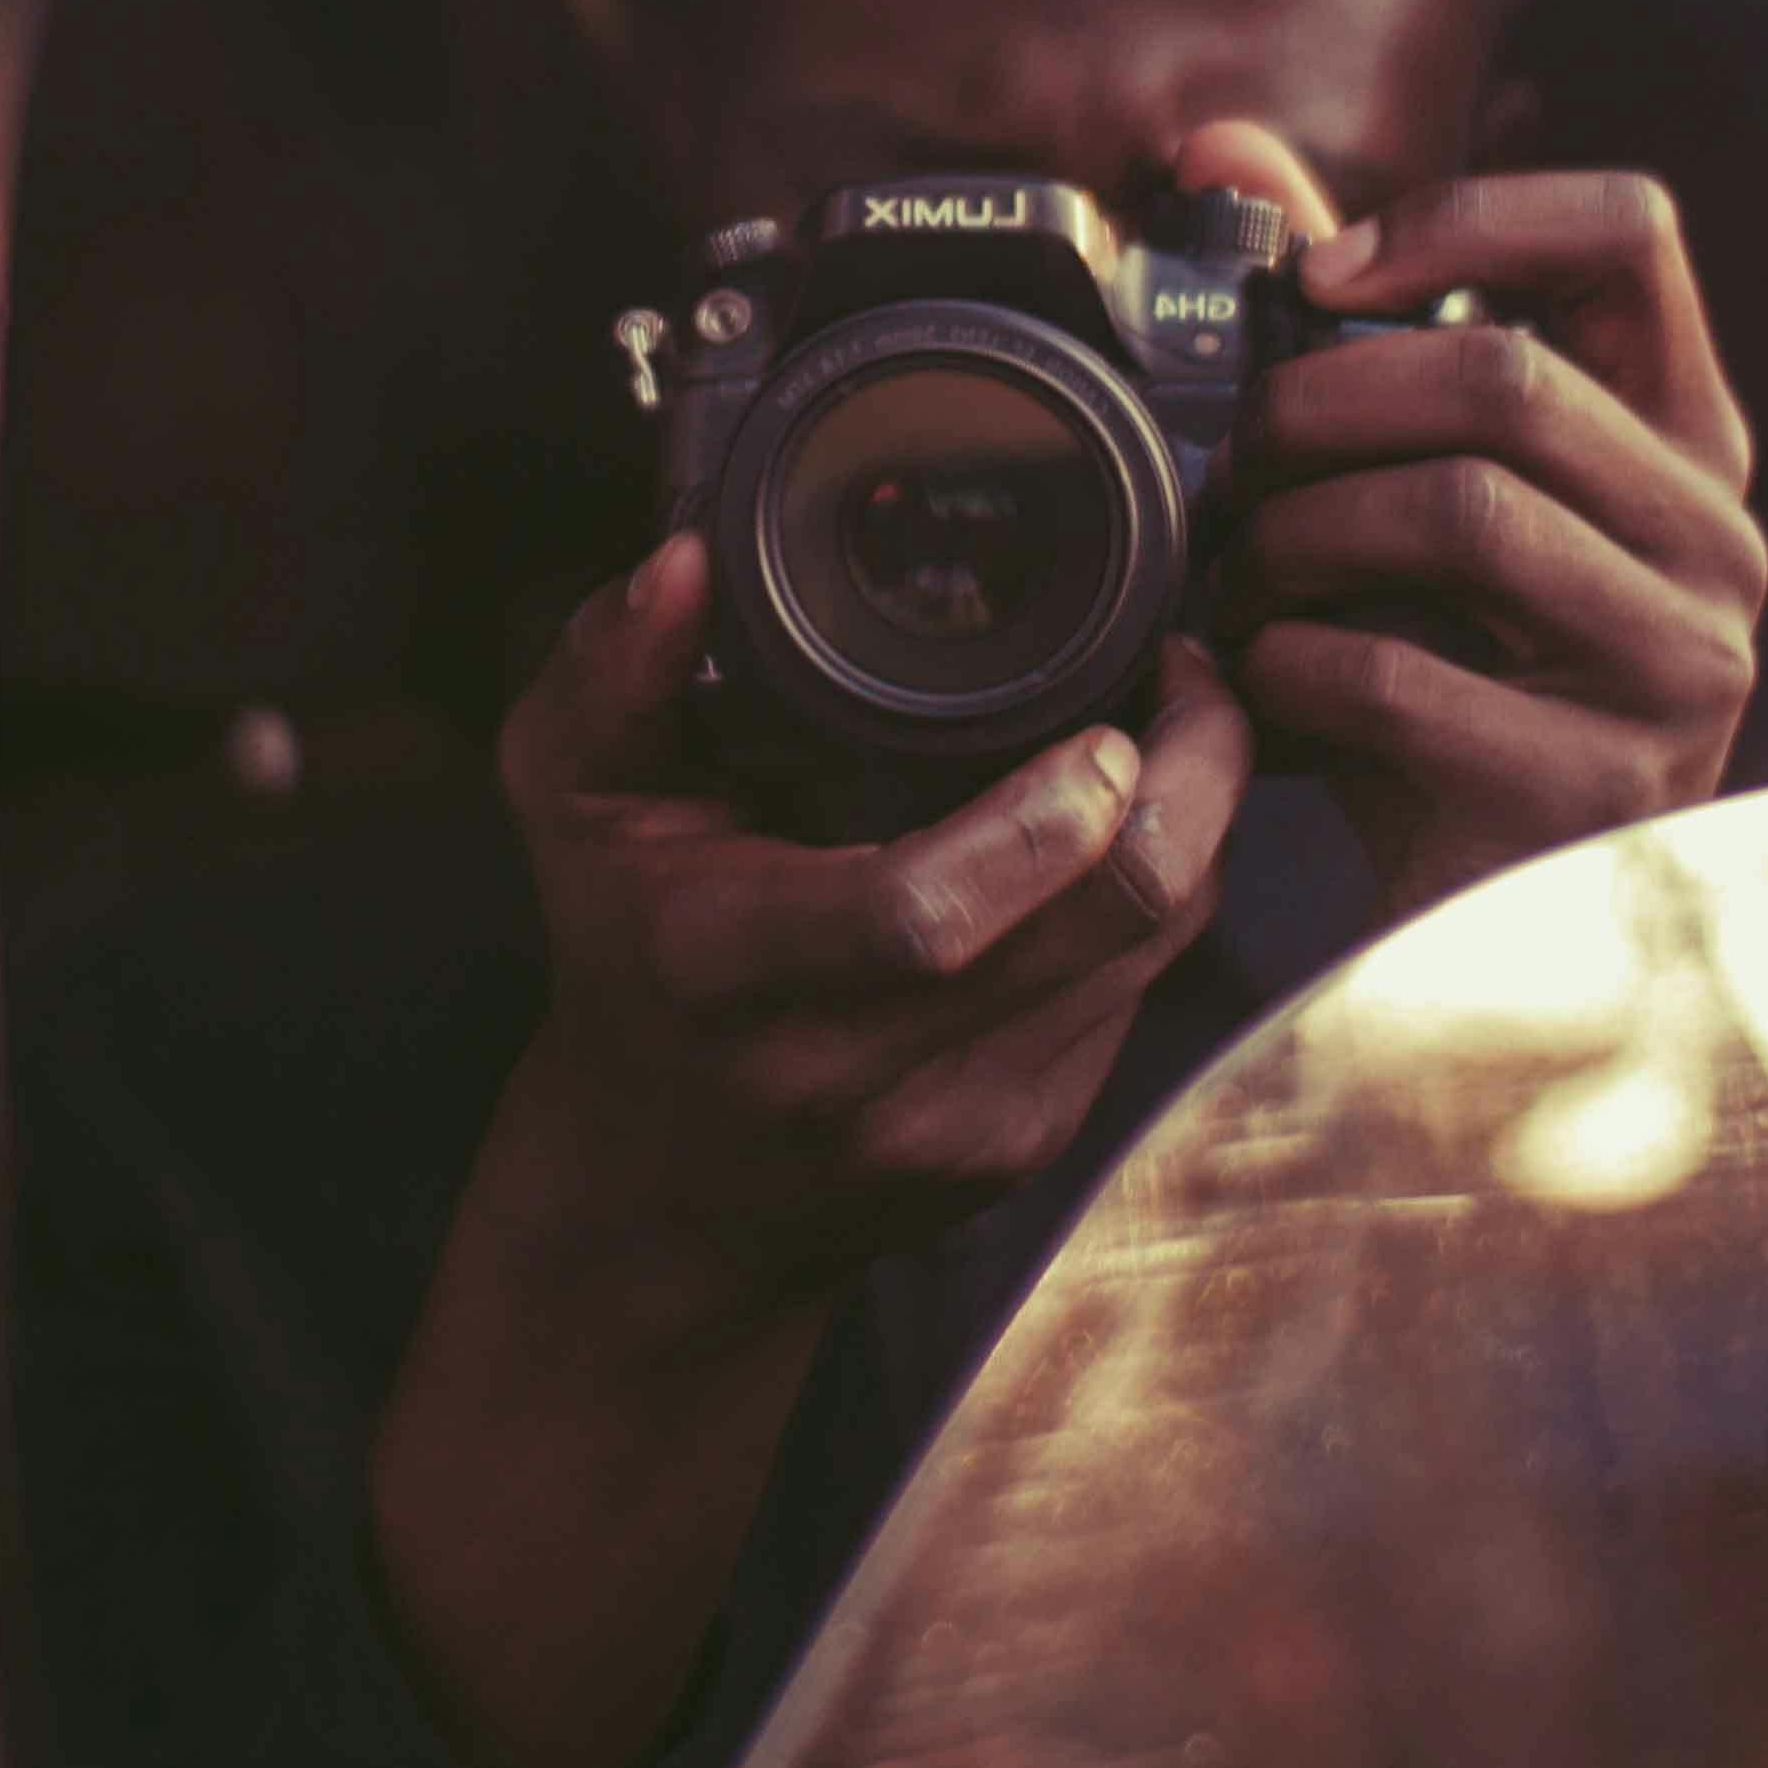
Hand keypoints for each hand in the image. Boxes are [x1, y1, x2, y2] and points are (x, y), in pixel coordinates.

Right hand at [490, 526, 1254, 1328]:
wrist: (664, 1204)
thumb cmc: (627, 968)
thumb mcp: (574, 806)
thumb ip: (612, 674)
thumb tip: (687, 562)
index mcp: (732, 970)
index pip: (919, 913)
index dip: (1042, 818)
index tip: (1103, 721)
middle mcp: (856, 1067)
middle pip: (1101, 922)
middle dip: (1191, 785)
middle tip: (1193, 678)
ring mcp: (959, 1122)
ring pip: (1150, 952)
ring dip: (1194, 829)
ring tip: (1177, 727)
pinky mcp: (1025, 1143)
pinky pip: (1139, 992)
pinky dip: (1148, 899)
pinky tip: (1123, 833)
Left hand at [1185, 124, 1767, 919]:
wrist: (1464, 926)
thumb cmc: (1435, 679)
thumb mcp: (1399, 491)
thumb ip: (1331, 322)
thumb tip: (1217, 148)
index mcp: (1680, 434)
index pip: (1634, 229)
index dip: (1465, 215)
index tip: (1323, 277)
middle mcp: (1717, 541)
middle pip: (1509, 377)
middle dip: (1321, 402)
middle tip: (1234, 458)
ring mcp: (1680, 672)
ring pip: (1463, 511)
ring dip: (1300, 532)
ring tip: (1241, 572)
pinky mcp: (1597, 792)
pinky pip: (1405, 676)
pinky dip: (1290, 665)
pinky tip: (1260, 682)